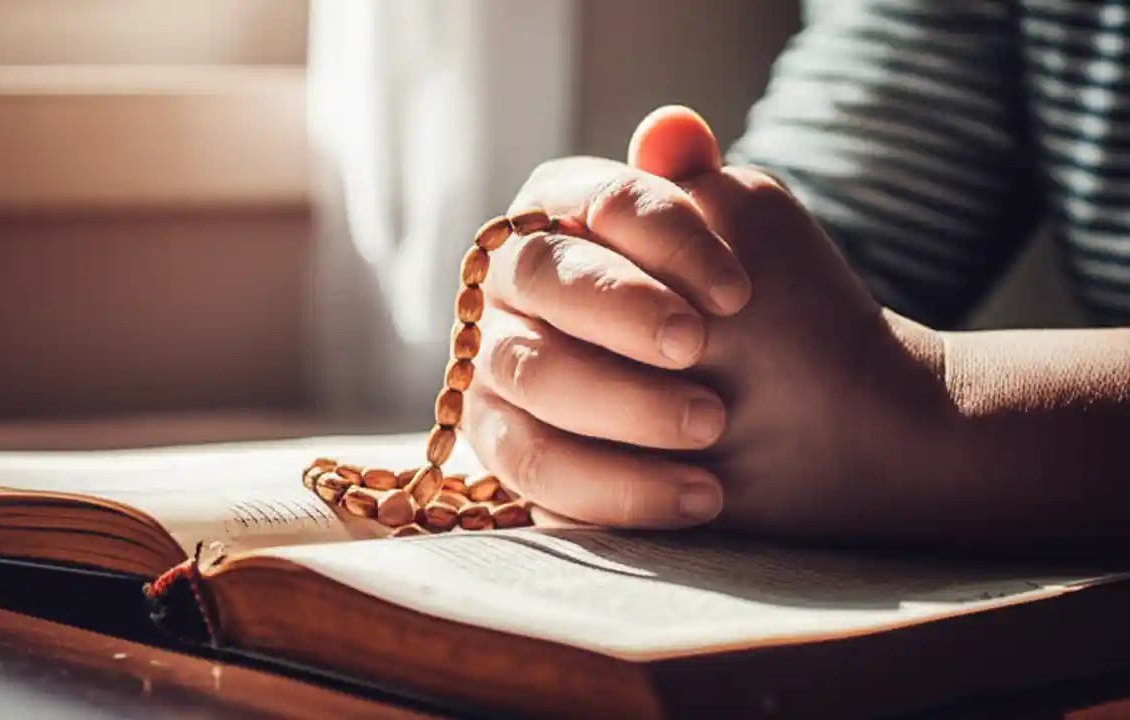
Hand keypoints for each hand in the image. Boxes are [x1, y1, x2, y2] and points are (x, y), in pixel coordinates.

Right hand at [463, 110, 753, 528]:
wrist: (803, 424)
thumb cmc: (771, 320)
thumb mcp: (756, 238)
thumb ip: (704, 189)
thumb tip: (670, 130)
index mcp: (572, 211)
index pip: (605, 203)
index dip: (669, 240)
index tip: (738, 293)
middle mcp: (521, 282)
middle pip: (545, 278)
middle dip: (623, 313)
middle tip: (698, 349)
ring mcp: (504, 365)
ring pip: (531, 373)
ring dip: (624, 402)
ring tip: (713, 425)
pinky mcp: (512, 445)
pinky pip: (536, 466)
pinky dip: (616, 485)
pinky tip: (698, 494)